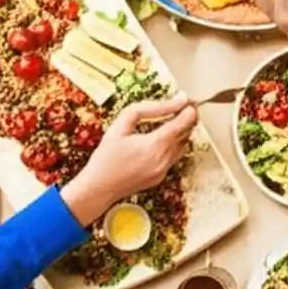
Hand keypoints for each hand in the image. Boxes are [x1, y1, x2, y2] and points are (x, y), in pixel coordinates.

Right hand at [60, 96, 197, 225]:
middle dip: (187, 120)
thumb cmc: (106, 156)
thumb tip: (172, 101)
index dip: (188, 111)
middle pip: (186, 134)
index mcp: (156, 144)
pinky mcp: (160, 177)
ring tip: (171, 122)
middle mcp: (165, 159)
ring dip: (181, 134)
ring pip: (182, 147)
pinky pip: (173, 158)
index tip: (187, 101)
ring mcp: (164, 170)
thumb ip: (147, 110)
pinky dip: (172, 146)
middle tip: (181, 108)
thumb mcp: (121, 125)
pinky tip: (159, 141)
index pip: (184, 124)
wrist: (99, 188)